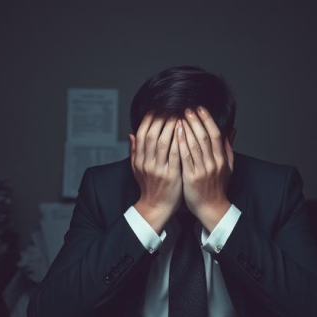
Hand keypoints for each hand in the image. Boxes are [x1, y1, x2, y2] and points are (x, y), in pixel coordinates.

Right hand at [129, 113, 182, 233]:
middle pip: (152, 135)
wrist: (156, 207)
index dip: (148, 120)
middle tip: (170, 108)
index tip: (157, 109)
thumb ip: (135, 151)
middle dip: (161, 119)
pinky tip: (185, 131)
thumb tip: (132, 134)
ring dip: (171, 127)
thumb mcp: (137, 169)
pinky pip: (175, 154)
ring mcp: (158, 169)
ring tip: (178, 115)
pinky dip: (179, 141)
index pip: (142, 134)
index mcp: (139, 160)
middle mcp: (146, 163)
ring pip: (163, 142)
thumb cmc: (149, 186)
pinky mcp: (171, 175)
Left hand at [178, 106, 234, 231]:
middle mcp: (213, 163)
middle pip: (205, 137)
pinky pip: (185, 157)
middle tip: (187, 109)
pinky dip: (181, 143)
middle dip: (196, 121)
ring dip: (187, 129)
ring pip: (195, 145)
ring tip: (179, 116)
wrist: (211, 208)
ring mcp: (202, 170)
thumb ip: (228, 148)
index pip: (216, 135)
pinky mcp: (191, 177)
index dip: (208, 120)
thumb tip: (232, 130)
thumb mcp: (228, 167)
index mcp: (222, 159)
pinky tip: (175, 134)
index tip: (200, 109)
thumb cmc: (217, 187)